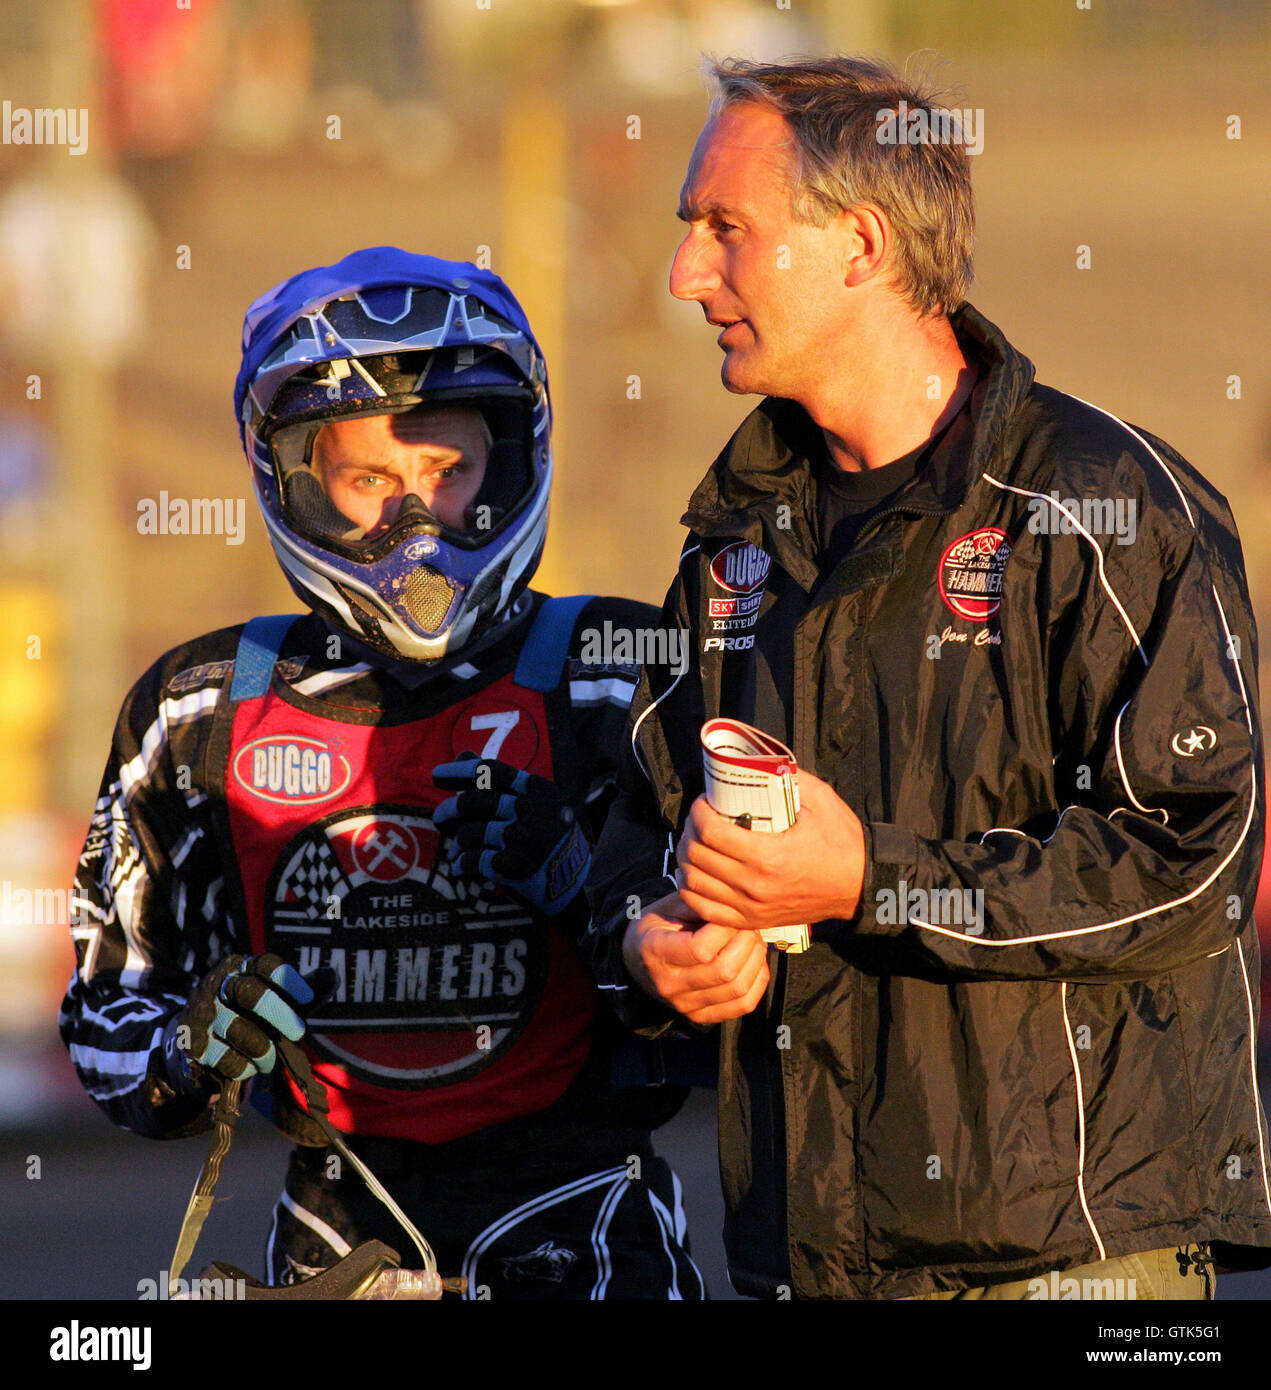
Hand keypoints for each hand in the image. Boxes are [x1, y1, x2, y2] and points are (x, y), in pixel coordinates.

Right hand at [167, 953, 326, 1086]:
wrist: (197, 1040)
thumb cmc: (249, 1015)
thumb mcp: (275, 998)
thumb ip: (304, 991)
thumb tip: (332, 976)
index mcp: (241, 967)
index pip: (266, 965)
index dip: (288, 981)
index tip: (308, 999)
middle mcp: (218, 984)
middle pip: (250, 992)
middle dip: (279, 1013)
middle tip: (298, 1033)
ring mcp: (202, 1012)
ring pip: (239, 1030)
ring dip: (263, 1050)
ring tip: (271, 1058)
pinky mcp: (191, 1042)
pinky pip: (224, 1058)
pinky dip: (242, 1067)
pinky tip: (248, 1067)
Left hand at [432, 757, 589, 916]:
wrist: (573, 883)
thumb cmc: (551, 837)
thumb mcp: (538, 802)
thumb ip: (501, 780)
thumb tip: (463, 754)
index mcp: (536, 789)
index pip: (489, 771)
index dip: (458, 771)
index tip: (437, 775)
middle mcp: (528, 809)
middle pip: (472, 801)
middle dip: (449, 811)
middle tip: (440, 819)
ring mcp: (520, 837)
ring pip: (469, 833)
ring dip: (457, 843)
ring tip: (456, 850)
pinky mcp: (512, 865)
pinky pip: (472, 860)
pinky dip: (462, 864)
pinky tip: (461, 867)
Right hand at [623, 891, 769, 1024]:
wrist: (638, 959)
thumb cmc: (659, 926)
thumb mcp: (670, 906)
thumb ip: (701, 905)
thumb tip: (737, 907)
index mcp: (656, 952)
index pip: (701, 949)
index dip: (725, 929)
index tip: (730, 914)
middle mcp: (669, 985)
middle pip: (724, 971)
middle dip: (746, 942)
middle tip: (747, 925)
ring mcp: (686, 1005)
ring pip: (738, 988)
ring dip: (755, 959)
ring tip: (751, 940)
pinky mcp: (701, 1016)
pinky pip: (744, 1004)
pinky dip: (758, 980)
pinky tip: (753, 961)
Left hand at [675, 769, 865, 930]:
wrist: (859, 886)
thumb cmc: (842, 843)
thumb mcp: (820, 800)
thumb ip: (787, 777)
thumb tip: (757, 761)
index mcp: (768, 856)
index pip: (710, 832)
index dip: (698, 812)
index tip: (704, 802)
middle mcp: (754, 885)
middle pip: (696, 856)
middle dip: (689, 831)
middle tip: (698, 818)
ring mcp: (750, 907)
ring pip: (693, 884)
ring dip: (686, 859)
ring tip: (696, 842)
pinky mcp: (751, 920)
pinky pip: (704, 909)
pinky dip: (692, 889)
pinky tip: (697, 872)